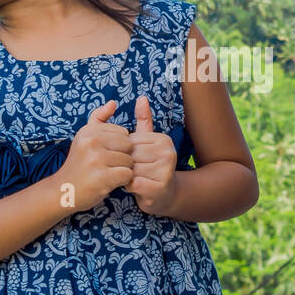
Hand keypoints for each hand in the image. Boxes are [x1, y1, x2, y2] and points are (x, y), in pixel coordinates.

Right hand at [54, 99, 133, 210]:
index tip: (105, 154)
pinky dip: (122, 181)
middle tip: (108, 166)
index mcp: (89, 131)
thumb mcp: (85, 136)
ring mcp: (96, 160)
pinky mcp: (101, 177)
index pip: (123, 133)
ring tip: (107, 174)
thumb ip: (99, 118)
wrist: (64, 191)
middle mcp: (92, 142)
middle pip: (129, 146)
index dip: (119, 146)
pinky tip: (110, 182)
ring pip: (129, 161)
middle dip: (123, 157)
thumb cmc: (80, 163)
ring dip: (123, 170)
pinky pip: (127, 175)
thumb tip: (113, 103)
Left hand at [123, 95, 178, 215]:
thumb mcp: (146, 142)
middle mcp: (168, 152)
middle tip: (133, 172)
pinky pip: (134, 183)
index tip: (134, 160)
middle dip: (126, 165)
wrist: (165, 196)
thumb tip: (142, 97)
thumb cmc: (150, 167)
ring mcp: (166, 170)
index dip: (126, 153)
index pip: (130, 141)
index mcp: (163, 139)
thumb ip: (143, 120)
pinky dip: (130, 187)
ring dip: (126, 177)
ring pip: (131, 170)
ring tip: (135, 180)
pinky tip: (136, 189)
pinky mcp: (160, 187)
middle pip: (130, 156)